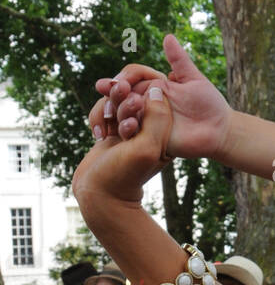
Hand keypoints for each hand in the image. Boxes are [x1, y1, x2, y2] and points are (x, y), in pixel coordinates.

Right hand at [74, 84, 172, 216]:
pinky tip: (99, 134)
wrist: (99, 195)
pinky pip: (107, 112)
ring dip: (111, 105)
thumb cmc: (124, 174)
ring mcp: (131, 132)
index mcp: (166, 135)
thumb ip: (156, 118)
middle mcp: (150, 132)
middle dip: (123, 98)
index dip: (143, 94)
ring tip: (107, 117)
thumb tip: (156, 89)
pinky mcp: (113, 133)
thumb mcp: (146, 147)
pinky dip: (100, 116)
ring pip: (120, 103)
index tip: (131, 100)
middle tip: (115, 106)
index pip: (159, 101)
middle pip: (138, 99)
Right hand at [93, 34, 232, 160]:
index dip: (124, 77)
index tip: (121, 80)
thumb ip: (180, 60)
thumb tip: (168, 36)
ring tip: (119, 108)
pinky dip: (127, 129)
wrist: (219, 131)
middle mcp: (147, 101)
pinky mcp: (149, 138)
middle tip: (109, 89)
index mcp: (154, 85)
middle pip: (122, 94)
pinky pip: (133, 134)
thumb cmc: (209, 103)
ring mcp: (147, 120)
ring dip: (119, 109)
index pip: (132, 77)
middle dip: (114, 91)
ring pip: (124, 113)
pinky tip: (126, 126)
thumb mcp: (194, 79)